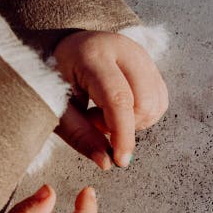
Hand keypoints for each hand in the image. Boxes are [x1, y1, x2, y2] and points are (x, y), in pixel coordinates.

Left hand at [52, 30, 168, 168]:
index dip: (123, 134)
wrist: (62, 49)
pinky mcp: (150, 65)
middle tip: (95, 119)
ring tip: (104, 112)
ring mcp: (140, 55)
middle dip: (124, 126)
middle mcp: (123, 50)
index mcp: (94, 55)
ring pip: (155, 105)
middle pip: (144, 103)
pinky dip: (141, 115)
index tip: (121, 160)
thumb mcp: (55, 107)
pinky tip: (119, 107)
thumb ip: (80, 135)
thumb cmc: (54, 77)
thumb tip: (107, 162)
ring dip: (133, 121)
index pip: (119, 99)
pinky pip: (159, 101)